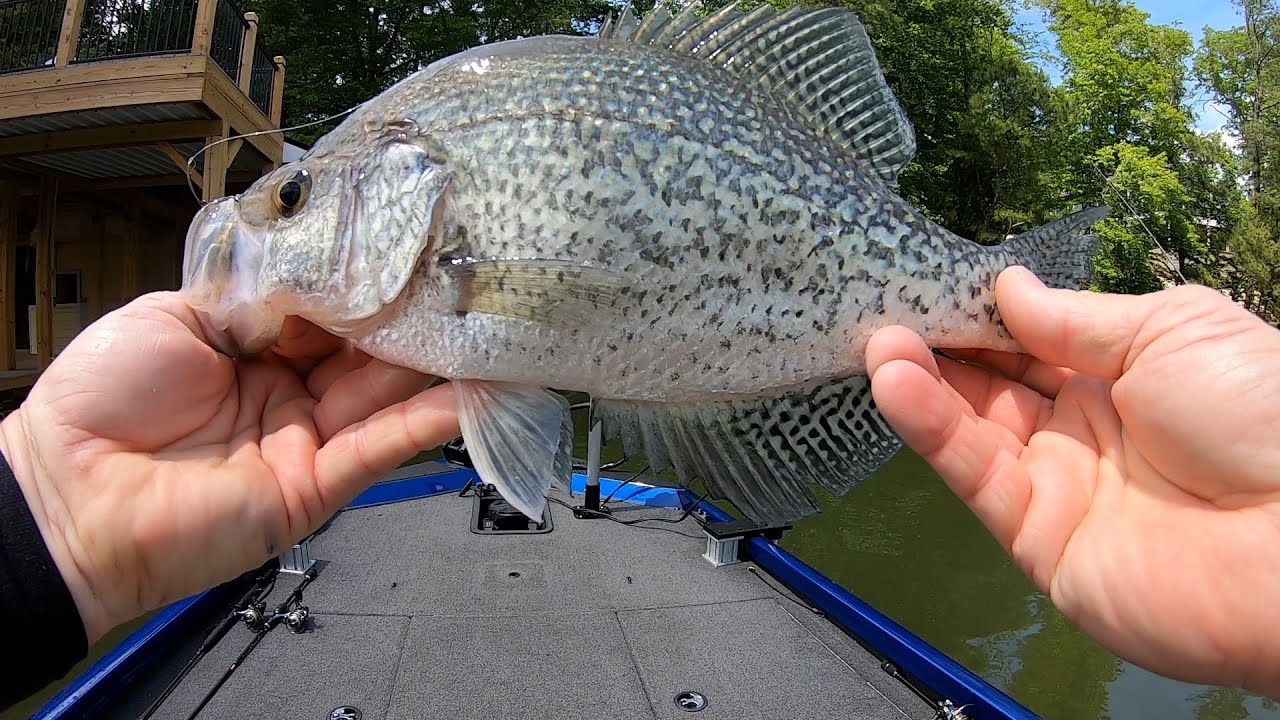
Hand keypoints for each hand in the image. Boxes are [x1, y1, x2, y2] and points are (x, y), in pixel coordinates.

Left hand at [0, 292, 458, 643]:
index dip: (366, 282)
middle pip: (368, 350)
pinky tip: (469, 393)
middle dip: (413, 316)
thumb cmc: (101, 400)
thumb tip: (322, 277)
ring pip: (386, 394)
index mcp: (255, 348)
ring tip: (487, 327)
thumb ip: (254, 296)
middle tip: (463, 280)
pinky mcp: (315, 486)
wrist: (65, 492)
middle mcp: (290, 392)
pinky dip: (428, 422)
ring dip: (437, 363)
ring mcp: (307, 440)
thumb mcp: (176, 316)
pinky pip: (380, 448)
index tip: (409, 248)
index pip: (330, 310)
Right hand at [866, 267, 1279, 697]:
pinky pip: (976, 477)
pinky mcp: (1038, 540)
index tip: (928, 282)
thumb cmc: (1261, 416)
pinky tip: (896, 383)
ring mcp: (1059, 488)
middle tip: (884, 307)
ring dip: (920, 383)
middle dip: (939, 345)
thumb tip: (1007, 286)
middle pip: (992, 385)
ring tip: (878, 341)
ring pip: (973, 430)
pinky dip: (932, 431)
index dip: (979, 314)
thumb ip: (1076, 319)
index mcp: (1125, 378)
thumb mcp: (1172, 332)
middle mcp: (1084, 432)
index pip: (1030, 343)